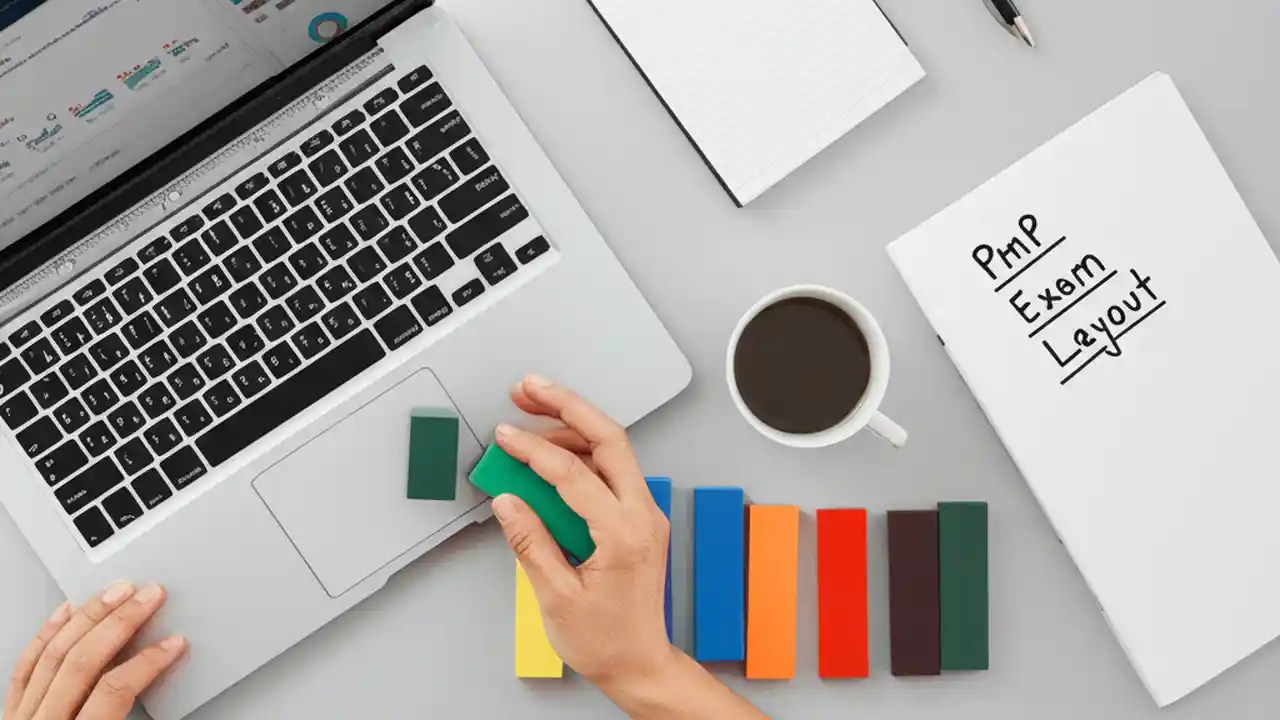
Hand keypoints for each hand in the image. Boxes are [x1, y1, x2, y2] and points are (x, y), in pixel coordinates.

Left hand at [5, 583, 185, 719]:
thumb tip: (176, 716)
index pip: (113, 692)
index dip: (148, 662)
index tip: (173, 644)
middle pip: (83, 662)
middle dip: (121, 622)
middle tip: (150, 598)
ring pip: (53, 656)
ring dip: (89, 618)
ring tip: (117, 594)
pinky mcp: (8, 717)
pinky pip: (26, 666)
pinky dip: (48, 635)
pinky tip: (66, 614)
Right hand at [494, 376, 765, 719]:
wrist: (640, 663)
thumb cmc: (606, 641)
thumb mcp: (557, 597)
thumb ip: (530, 543)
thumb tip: (507, 502)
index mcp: (624, 534)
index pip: (574, 474)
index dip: (533, 450)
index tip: (504, 437)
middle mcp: (643, 515)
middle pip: (609, 439)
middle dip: (567, 406)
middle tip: (529, 388)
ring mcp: (644, 513)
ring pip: (612, 449)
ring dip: (573, 424)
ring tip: (532, 412)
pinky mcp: (637, 518)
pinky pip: (611, 471)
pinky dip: (581, 451)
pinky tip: (550, 448)